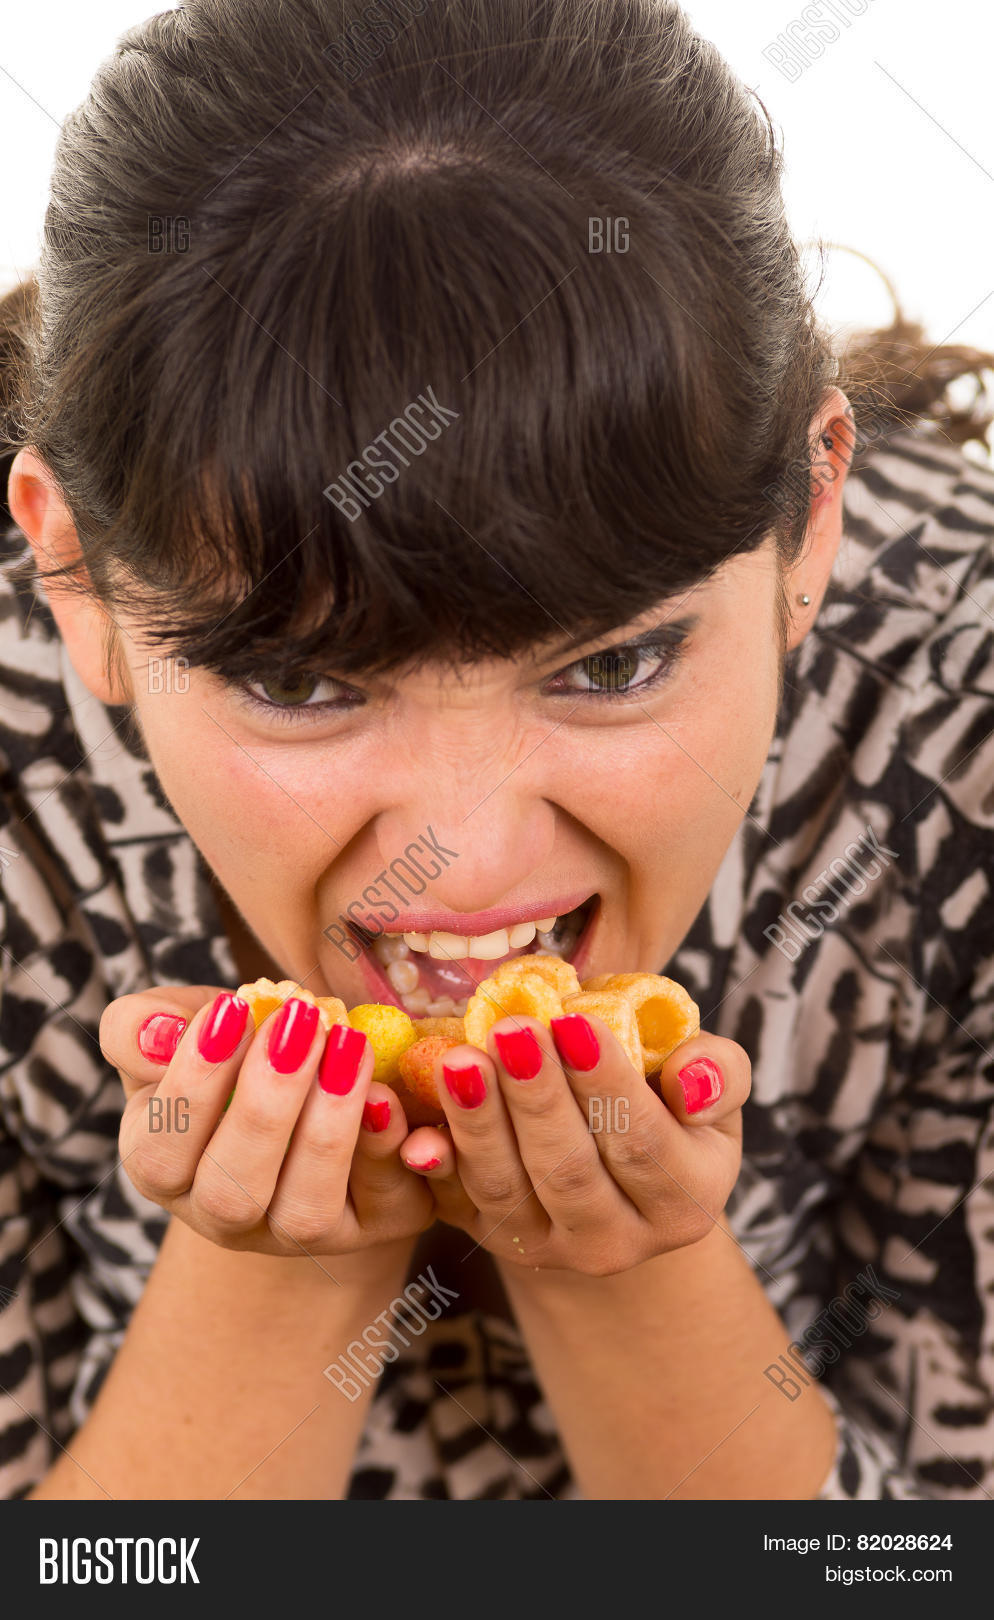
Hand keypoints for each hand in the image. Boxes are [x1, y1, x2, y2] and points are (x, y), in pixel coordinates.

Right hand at [102, 986, 434, 1255]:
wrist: (313, 1076)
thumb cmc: (233, 1049)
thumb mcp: (181, 1027)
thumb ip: (140, 1026)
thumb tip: (156, 1032)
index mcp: (166, 1171)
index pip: (159, 1154)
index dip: (193, 1086)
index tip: (232, 1008)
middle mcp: (225, 1218)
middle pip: (231, 1195)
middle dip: (266, 1105)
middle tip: (301, 1022)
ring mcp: (298, 1232)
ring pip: (304, 1213)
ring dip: (327, 1128)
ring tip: (348, 1045)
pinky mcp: (372, 1224)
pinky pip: (381, 1206)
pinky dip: (385, 1151)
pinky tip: (387, 1093)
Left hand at [397, 1011, 748, 1275]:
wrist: (616, 1172)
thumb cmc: (667, 1103)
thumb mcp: (713, 1088)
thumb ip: (719, 1074)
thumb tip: (693, 1079)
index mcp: (684, 1202)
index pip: (642, 1143)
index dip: (607, 1084)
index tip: (574, 1023)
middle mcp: (620, 1242)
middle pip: (569, 1171)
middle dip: (536, 1097)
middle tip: (511, 1030)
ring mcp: (552, 1250)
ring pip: (508, 1190)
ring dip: (479, 1122)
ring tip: (460, 1059)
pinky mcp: (496, 1239)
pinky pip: (459, 1202)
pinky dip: (437, 1165)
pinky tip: (417, 1129)